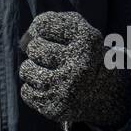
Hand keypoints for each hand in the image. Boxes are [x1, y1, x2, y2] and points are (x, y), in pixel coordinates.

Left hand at [18, 10, 130, 130]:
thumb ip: (48, 23)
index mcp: (88, 40)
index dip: (44, 30)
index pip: (43, 24)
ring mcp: (66, 88)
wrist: (108, 95)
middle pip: (33, 48)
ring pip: (26, 69)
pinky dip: (34, 90)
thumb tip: (22, 42)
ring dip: (34, 71)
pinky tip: (52, 90)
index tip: (58, 38)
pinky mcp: (55, 108)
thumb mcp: (78, 30)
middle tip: (57, 59)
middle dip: (40, 52)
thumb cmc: (83, 54)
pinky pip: (26, 91)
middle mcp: (79, 64)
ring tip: (53, 75)